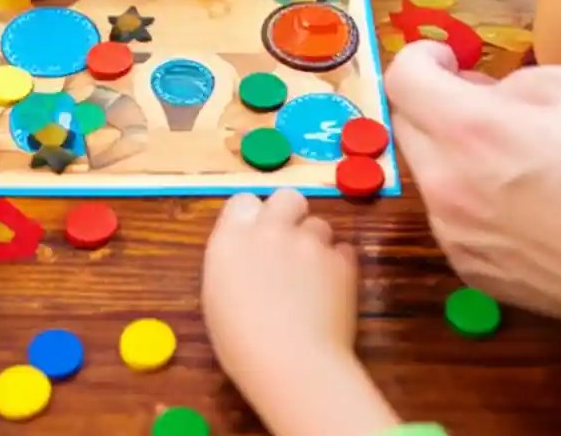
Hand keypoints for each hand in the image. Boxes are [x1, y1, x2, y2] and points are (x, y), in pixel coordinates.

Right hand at [202, 190, 398, 435]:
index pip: (243, 201)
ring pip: (319, 225)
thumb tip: (246, 255)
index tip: (256, 235)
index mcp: (231, 239)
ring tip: (312, 279)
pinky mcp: (342, 260)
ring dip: (316, 243)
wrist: (291, 362)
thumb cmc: (241, 344)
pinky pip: (343, 250)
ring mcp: (309, 242)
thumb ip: (233, 261)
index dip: (253, 216)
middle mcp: (270, 230)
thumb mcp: (218, 296)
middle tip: (289, 244)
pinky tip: (330, 292)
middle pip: (287, 197)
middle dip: (290, 214)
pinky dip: (338, 265)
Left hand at [386, 42, 560, 361]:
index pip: (401, 80)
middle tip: (486, 108)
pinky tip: (526, 210)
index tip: (447, 62)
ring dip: (455, 157)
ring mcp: (450, 232)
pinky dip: (472, 203)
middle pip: (406, 126)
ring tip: (517, 165)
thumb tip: (471, 93)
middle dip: (435, 107)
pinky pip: (452, 218)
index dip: (420, 60)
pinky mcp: (464, 267)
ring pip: (430, 174)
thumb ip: (507, 82)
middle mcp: (444, 183)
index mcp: (468, 130)